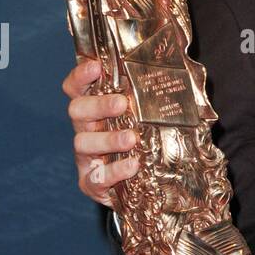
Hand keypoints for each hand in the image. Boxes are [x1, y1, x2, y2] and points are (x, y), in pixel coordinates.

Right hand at [62, 57, 139, 207]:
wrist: (144, 187)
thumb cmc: (145, 144)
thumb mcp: (148, 119)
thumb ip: (153, 97)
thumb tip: (178, 71)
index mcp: (95, 110)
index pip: (76, 88)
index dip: (81, 75)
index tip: (96, 66)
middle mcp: (85, 131)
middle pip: (77, 111)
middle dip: (98, 105)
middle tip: (122, 103)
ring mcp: (85, 158)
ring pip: (83, 143)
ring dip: (108, 139)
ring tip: (131, 138)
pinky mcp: (90, 183)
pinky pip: (96, 178)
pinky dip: (115, 171)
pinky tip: (133, 165)